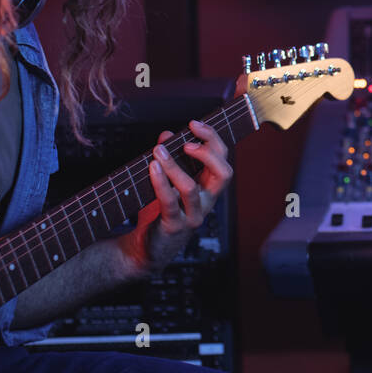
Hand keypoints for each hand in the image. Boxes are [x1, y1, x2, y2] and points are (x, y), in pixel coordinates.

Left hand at [120, 119, 232, 276]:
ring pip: (191, 187)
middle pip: (223, 173)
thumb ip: (169, 158)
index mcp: (209, 188)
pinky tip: (152, 167)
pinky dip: (161, 182)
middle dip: (208, 151)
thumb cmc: (160, 213)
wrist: (148, 248)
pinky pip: (170, 202)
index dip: (212, 139)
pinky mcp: (175, 226)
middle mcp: (207, 201)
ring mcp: (193, 215)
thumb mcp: (167, 181)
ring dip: (174, 166)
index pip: (223, 160)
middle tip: (187, 140)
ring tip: (158, 151)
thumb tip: (166, 135)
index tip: (194, 124)